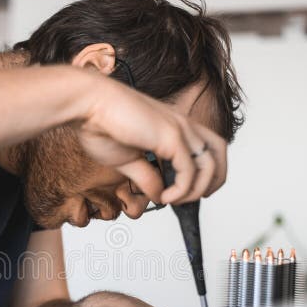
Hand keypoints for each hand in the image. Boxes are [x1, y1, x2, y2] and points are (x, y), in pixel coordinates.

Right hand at [76, 72, 227, 204]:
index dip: (203, 173)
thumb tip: (160, 196)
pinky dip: (181, 190)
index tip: (186, 192)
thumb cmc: (101, 126)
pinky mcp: (171, 136)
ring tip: (174, 200)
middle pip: (218, 152)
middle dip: (215, 179)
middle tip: (197, 198)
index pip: (204, 147)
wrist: (88, 106)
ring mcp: (179, 128)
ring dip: (196, 191)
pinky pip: (189, 171)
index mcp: (172, 126)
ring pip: (209, 165)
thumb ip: (148, 178)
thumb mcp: (128, 162)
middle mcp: (181, 125)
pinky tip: (165, 197)